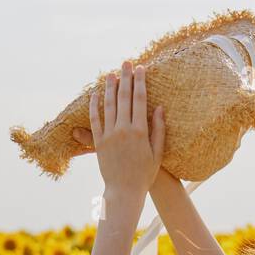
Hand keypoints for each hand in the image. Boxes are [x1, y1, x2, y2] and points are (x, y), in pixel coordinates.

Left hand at [83, 61, 164, 201]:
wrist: (124, 192)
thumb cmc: (145, 175)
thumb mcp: (157, 154)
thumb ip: (158, 130)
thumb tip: (159, 107)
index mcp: (140, 131)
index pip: (140, 99)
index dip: (140, 81)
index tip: (141, 68)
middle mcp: (123, 130)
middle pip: (124, 97)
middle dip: (125, 77)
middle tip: (126, 62)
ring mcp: (109, 135)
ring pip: (108, 104)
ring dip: (110, 87)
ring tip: (111, 74)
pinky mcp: (98, 142)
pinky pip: (95, 119)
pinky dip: (95, 105)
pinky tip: (96, 94)